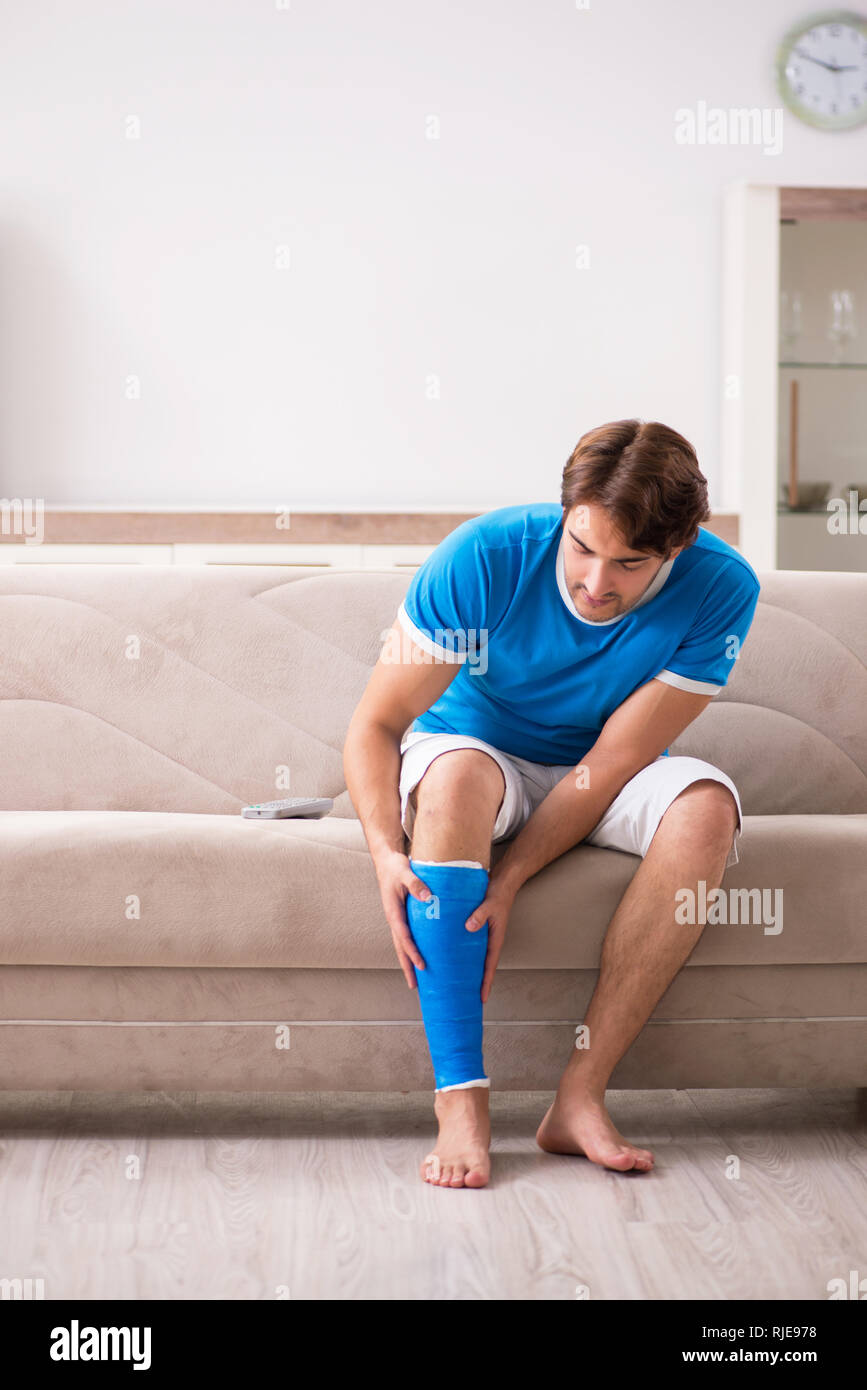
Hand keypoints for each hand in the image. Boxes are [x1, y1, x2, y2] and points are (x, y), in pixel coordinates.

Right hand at [373, 849, 432, 988]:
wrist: (387, 860)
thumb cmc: (396, 867)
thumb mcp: (406, 872)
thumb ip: (416, 884)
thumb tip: (428, 897)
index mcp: (393, 912)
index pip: (404, 937)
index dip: (412, 952)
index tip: (422, 966)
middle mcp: (393, 919)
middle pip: (400, 948)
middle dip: (407, 967)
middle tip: (414, 986)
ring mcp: (397, 918)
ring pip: (402, 945)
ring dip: (408, 961)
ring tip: (417, 979)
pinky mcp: (402, 916)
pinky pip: (407, 936)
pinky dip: (412, 949)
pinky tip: (421, 956)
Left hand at [465, 870, 518, 1003]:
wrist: (501, 882)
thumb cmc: (497, 894)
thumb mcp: (489, 904)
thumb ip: (479, 915)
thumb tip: (468, 928)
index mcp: (495, 939)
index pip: (490, 966)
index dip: (486, 983)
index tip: (482, 999)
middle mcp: (489, 941)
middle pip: (482, 967)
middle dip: (475, 984)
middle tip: (466, 999)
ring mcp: (483, 937)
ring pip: (475, 959)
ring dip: (468, 971)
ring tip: (457, 985)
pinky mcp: (476, 929)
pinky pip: (469, 947)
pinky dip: (463, 956)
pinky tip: (452, 960)